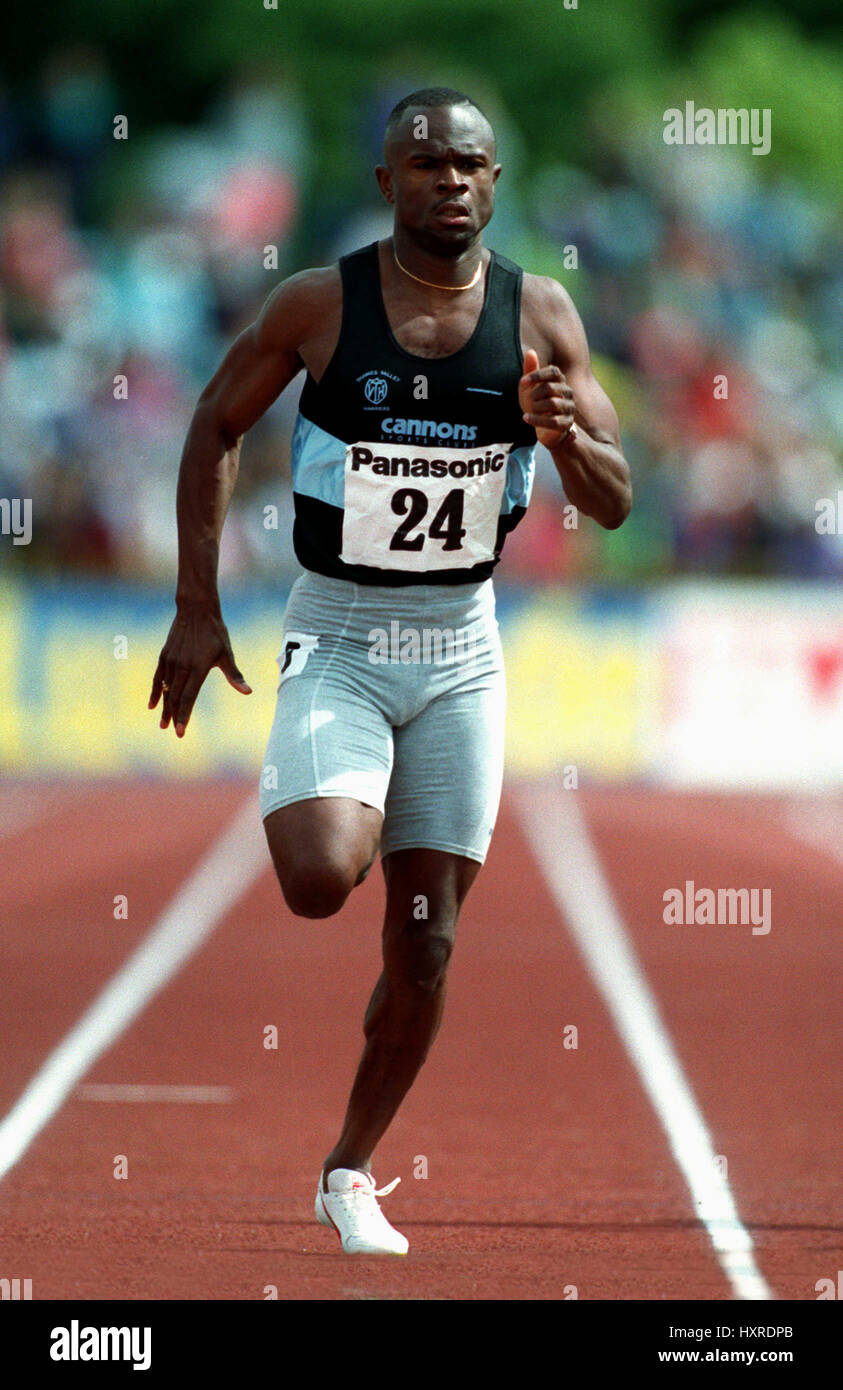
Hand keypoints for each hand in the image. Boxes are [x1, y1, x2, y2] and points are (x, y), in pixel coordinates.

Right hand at [148, 602, 250, 737]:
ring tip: (163, 723)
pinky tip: (152, 704)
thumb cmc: (215, 633)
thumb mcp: (227, 654)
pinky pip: (157, 678)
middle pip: (175, 697)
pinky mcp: (164, 656)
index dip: (184, 716)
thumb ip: (234, 676)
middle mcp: (182, 667)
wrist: (196, 610)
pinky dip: (155, 692)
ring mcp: (171, 662)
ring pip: (166, 690)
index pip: (188, 698)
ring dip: (164, 707)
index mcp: (198, 669)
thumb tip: (248, 692)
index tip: (180, 732)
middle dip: (173, 716)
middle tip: (172, 732)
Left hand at [518, 348, 575, 449]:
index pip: (553, 371)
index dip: (537, 375)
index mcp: (560, 381)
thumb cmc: (537, 404)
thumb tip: (530, 351)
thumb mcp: (529, 387)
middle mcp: (568, 392)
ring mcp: (569, 408)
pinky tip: (526, 418)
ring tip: (531, 410)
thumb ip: (530, 370)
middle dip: (534, 394)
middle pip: (550, 387)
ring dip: (536, 407)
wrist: (543, 429)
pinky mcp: (567, 423)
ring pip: (552, 403)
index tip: (523, 383)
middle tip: (529, 400)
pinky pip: (553, 421)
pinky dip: (536, 420)